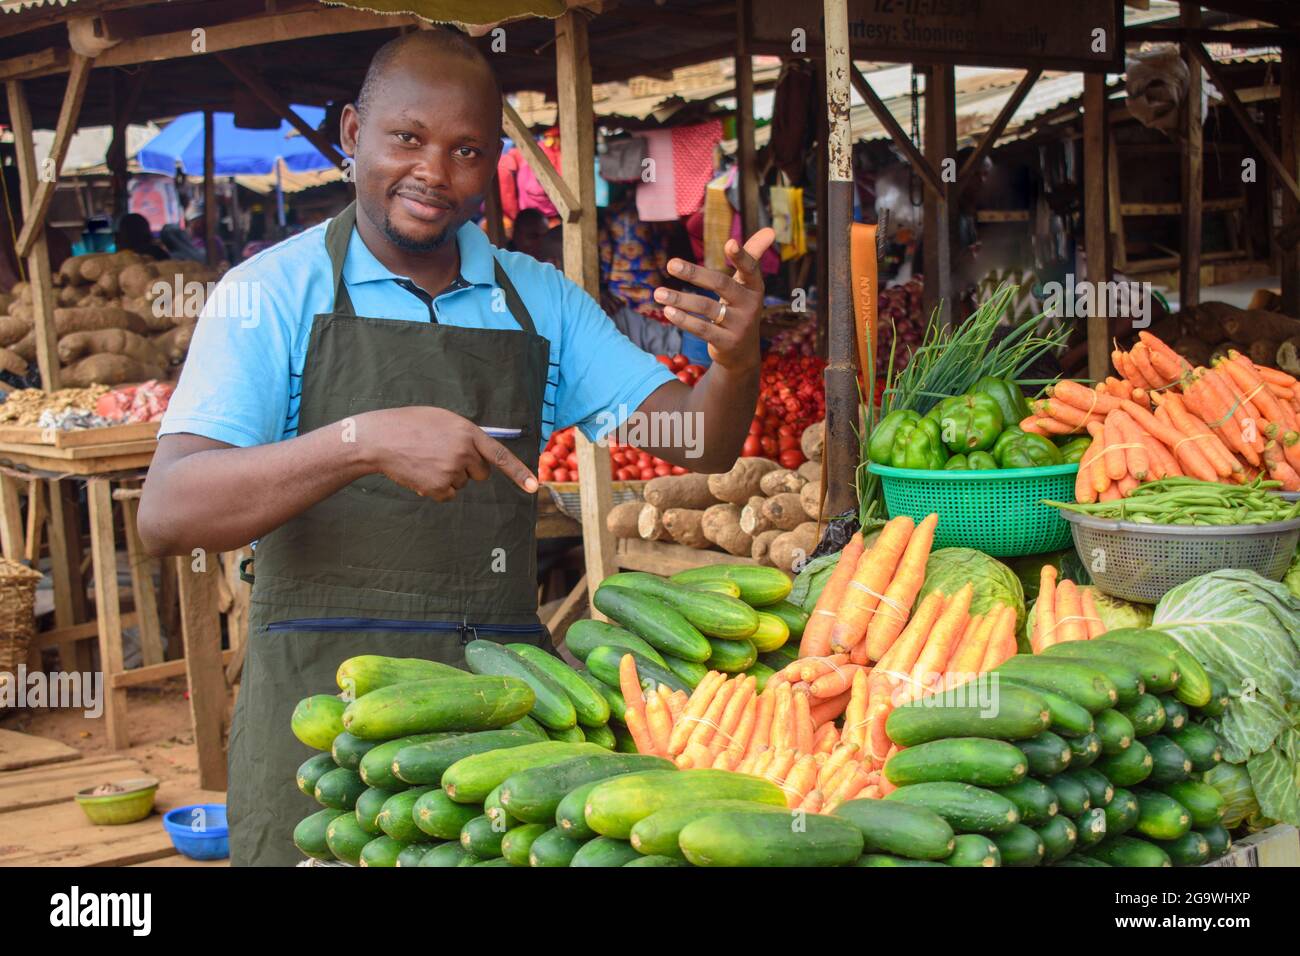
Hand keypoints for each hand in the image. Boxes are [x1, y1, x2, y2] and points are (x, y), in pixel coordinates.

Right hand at [357, 407, 537, 501]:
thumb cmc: (410, 425)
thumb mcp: (443, 420)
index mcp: (467, 432)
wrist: (381, 439)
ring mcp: (451, 471)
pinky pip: (448, 495)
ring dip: (448, 476)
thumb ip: (465, 434)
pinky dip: (437, 489)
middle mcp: (464, 452)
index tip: (533, 486)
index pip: (499, 455)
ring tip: (426, 460)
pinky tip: (422, 473)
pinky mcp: (438, 488)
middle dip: (468, 468)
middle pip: (481, 473)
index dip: (518, 472)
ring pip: (462, 484)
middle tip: (443, 455)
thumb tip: (479, 453)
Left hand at [652, 227, 775, 369]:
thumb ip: (752, 256)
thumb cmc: (740, 309)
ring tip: (658, 293)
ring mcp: (739, 326)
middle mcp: (750, 306)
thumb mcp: (746, 286)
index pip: (750, 269)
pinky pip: (702, 329)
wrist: (742, 353)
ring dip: (680, 299)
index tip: (729, 242)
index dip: (741, 256)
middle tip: (670, 264)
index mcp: (755, 288)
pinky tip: (668, 310)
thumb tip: (770, 230)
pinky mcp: (726, 343)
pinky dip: (683, 320)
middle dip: (694, 274)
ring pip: (706, 307)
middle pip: (721, 284)